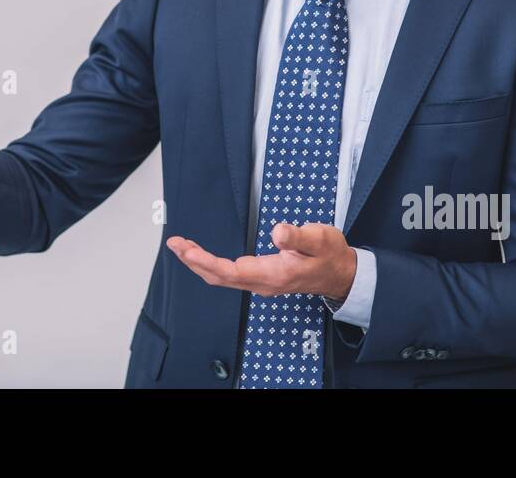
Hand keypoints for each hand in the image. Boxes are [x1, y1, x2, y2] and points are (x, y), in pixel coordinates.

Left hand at [166, 223, 356, 301]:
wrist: (341, 273)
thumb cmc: (330, 255)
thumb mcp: (319, 239)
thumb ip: (298, 236)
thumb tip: (277, 232)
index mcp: (273, 274)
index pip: (231, 271)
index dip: (205, 262)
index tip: (186, 250)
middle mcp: (263, 282)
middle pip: (219, 277)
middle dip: (194, 262)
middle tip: (175, 244)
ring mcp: (261, 282)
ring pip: (222, 278)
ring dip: (200, 264)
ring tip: (182, 247)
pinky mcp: (262, 277)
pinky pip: (229, 275)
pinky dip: (211, 265)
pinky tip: (203, 256)